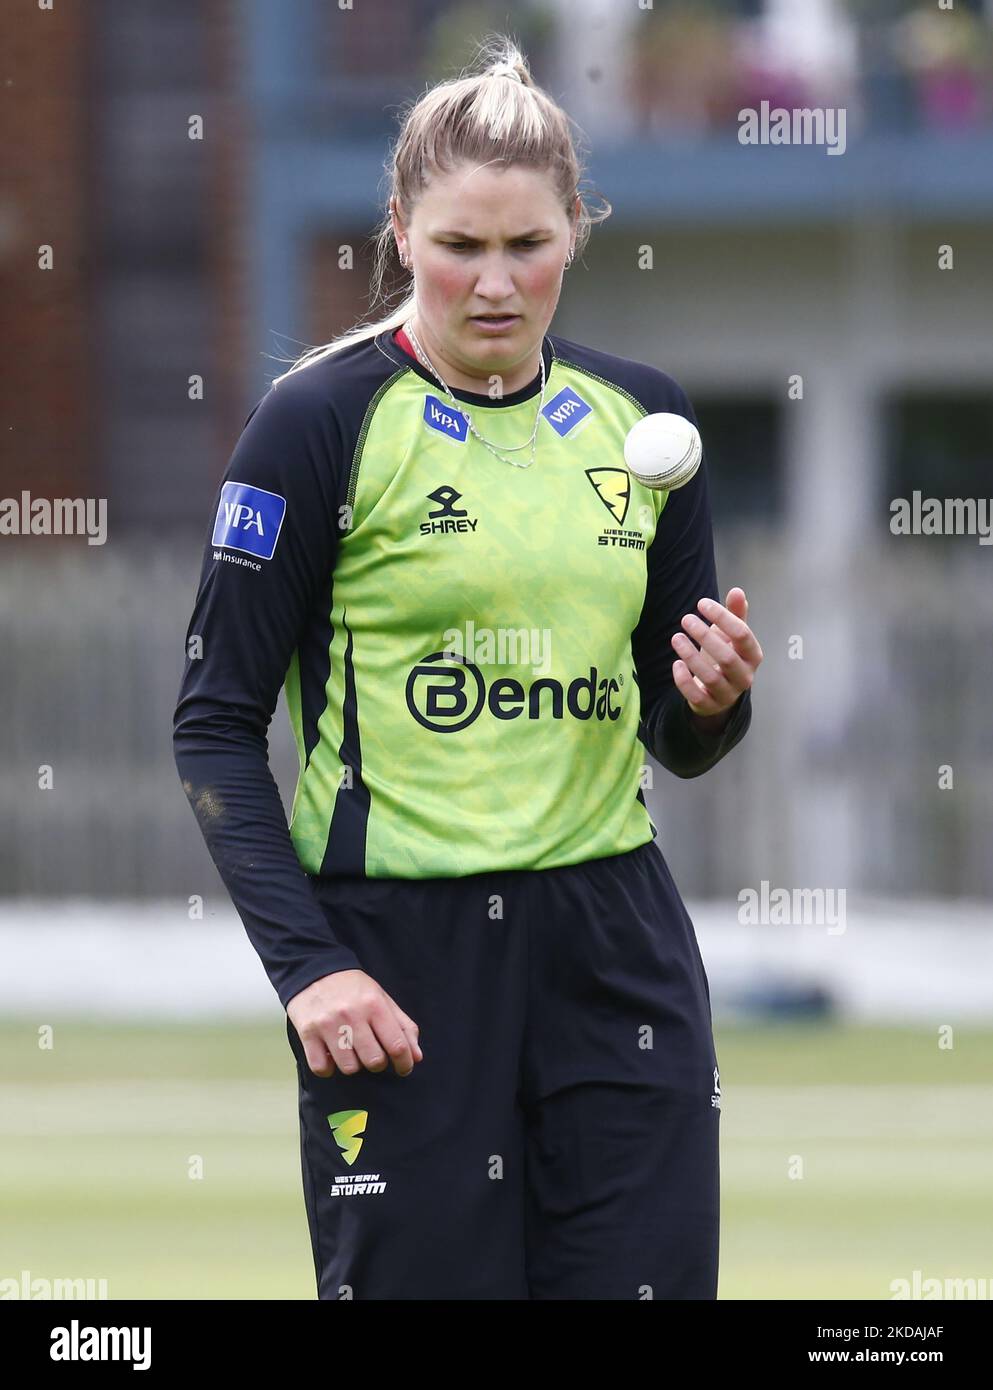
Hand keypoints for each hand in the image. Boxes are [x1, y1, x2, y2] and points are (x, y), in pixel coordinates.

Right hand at [286, 969, 422, 1078]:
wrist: (314, 970)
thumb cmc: (353, 989)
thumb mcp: (382, 999)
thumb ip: (403, 1026)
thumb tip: (417, 1057)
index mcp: (374, 1005)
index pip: (397, 1045)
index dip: (405, 1063)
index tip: (404, 1068)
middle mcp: (352, 1015)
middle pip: (374, 1060)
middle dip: (377, 1063)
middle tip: (372, 1053)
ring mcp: (328, 1025)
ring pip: (349, 1068)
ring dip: (353, 1064)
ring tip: (350, 1051)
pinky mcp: (307, 1033)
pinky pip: (321, 1068)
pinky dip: (328, 1068)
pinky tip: (331, 1056)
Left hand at [670, 587, 762, 727]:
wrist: (718, 692)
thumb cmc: (725, 655)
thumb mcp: (731, 636)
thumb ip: (735, 614)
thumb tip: (737, 591)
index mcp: (753, 656)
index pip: (742, 634)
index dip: (722, 617)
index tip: (701, 603)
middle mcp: (744, 677)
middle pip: (727, 657)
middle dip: (704, 636)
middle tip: (686, 619)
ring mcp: (728, 694)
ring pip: (710, 677)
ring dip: (690, 655)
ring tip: (676, 637)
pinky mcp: (709, 705)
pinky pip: (696, 695)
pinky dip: (684, 680)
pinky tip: (676, 663)